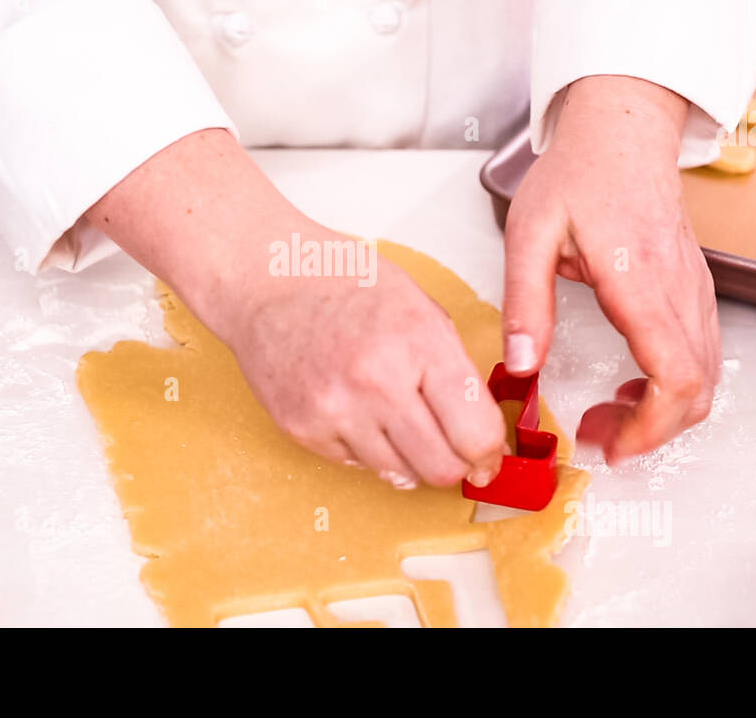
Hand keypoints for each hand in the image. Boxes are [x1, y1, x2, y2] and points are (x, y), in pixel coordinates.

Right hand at [221, 239, 507, 487]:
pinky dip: (366, 447)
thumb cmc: (344, 283)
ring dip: (409, 458)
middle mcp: (377, 383)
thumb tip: (481, 429)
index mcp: (420, 343)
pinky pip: (355, 464)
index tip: (489, 457)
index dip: (490, 453)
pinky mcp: (301, 428)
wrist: (265, 279)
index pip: (476, 432)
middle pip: (441, 469)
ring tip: (397, 419)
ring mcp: (335, 410)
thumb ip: (454, 368)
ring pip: (399, 475)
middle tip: (454, 453)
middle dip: (456, 466)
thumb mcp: (421, 308)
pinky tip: (357, 409)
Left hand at [501, 76, 720, 463]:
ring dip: (660, 412)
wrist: (623, 130)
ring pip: (705, 377)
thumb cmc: (578, 174)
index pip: (675, 376)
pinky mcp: (694, 289)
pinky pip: (700, 354)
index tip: (613, 447)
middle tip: (598, 439)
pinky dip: (670, 385)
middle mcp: (680, 290)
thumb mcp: (530, 234)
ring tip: (604, 417)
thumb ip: (526, 303)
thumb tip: (522, 366)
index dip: (651, 427)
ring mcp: (695, 290)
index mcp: (640, 281)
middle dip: (652, 432)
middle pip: (698, 390)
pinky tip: (627, 386)